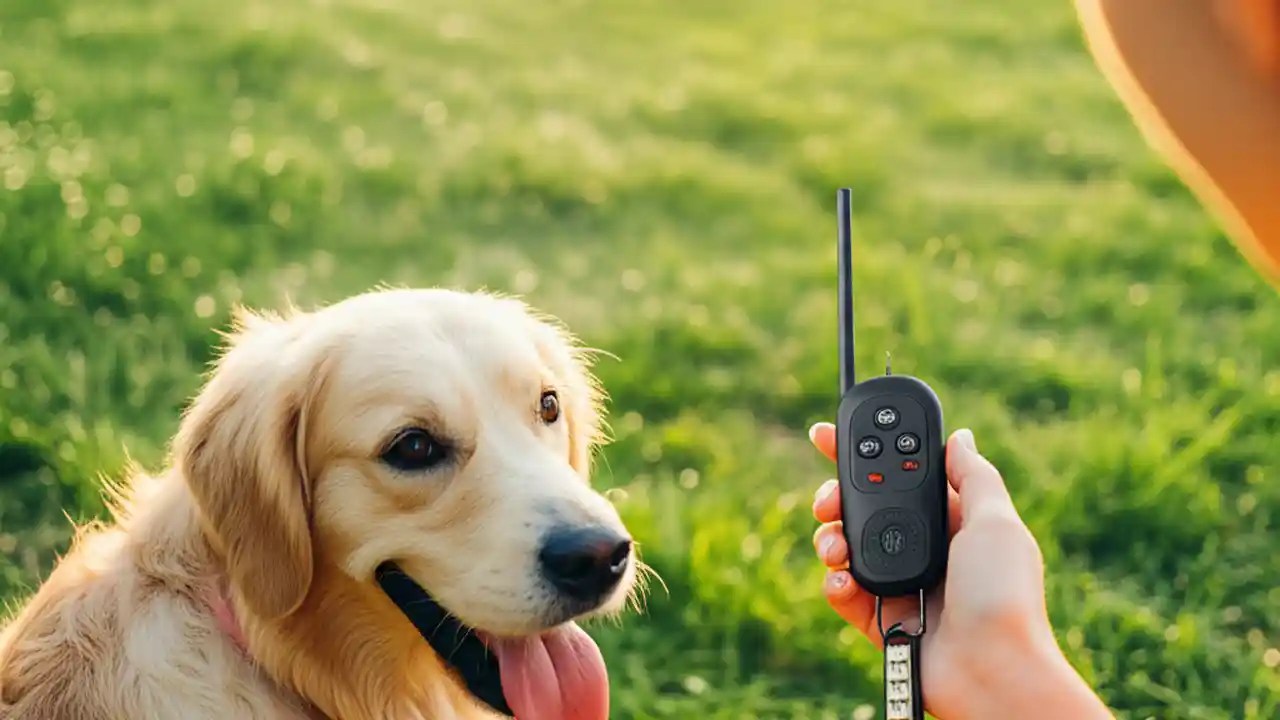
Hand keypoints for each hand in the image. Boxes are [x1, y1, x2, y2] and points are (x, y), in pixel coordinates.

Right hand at [808, 424, 1112, 719]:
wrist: (993, 671)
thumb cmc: (1003, 594)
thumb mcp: (996, 521)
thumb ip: (973, 476)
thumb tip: (959, 436)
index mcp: (950, 521)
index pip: (901, 476)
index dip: (865, 454)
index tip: (829, 437)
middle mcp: (923, 549)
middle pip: (864, 509)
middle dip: (835, 498)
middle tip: (825, 500)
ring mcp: (899, 585)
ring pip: (846, 547)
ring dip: (830, 540)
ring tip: (834, 547)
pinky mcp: (881, 620)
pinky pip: (843, 593)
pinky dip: (835, 584)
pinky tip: (842, 582)